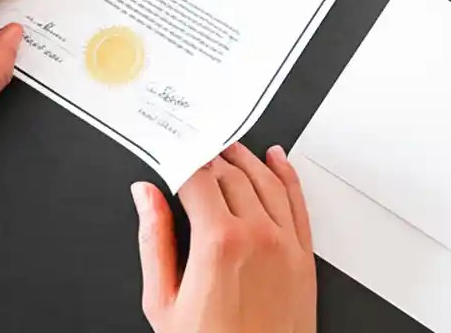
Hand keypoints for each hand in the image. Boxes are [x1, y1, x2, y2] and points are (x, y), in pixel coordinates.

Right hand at [132, 142, 315, 332]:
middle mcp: (257, 235)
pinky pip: (297, 201)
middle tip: (195, 153)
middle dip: (210, 159)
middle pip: (231, 175)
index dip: (182, 161)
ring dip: (246, 159)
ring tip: (230, 149)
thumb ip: (154, 239)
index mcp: (218, 242)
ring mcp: (285, 243)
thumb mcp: (163, 301)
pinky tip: (278, 161)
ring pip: (266, 180)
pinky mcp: (304, 255)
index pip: (198, 178)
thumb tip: (145, 197)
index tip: (172, 158)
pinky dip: (287, 175)